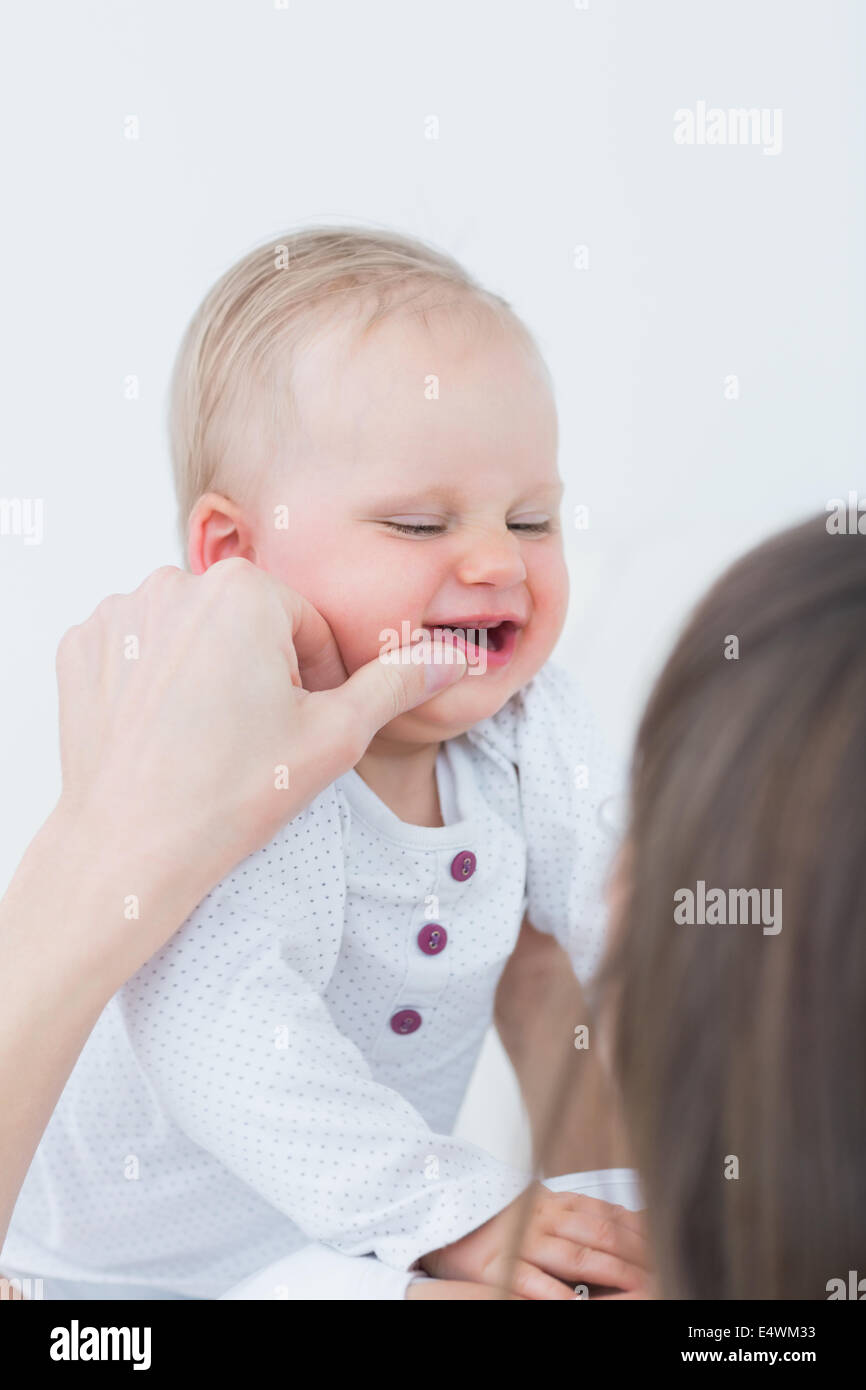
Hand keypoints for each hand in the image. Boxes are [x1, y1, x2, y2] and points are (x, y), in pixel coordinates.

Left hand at [54, 558, 467, 959]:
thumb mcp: (337, 735)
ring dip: (211, 671)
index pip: (306, 624)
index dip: (317, 681)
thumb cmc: (233, 794)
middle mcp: (173, 584)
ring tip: (212, 738)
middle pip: (247, 623)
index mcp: (243, 589)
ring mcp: (119, 615)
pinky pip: (140, 648)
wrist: (133, 849)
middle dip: (262, 671)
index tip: (302, 727)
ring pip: (194, 634)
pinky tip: (168, 731)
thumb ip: (397, 682)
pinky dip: (157, 681)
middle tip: (258, 738)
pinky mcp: (81, 647)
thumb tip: (453, 657)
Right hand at [419, 1185, 652, 1299]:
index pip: (606, 1213)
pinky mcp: (497, 1267)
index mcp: (553, 1201)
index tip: (662, 1245)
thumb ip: (575, 1210)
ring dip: (611, 1272)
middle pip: (599, 1234)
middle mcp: (542, 1217)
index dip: (637, 1230)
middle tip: (661, 1270)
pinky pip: (533, 1282)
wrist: (437, 1208)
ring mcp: (521, 1241)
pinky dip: (559, 1294)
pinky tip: (579, 1305)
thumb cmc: (493, 1213)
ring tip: (639, 1287)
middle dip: (633, 1254)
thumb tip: (623, 1218)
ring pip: (575, 1256)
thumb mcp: (537, 1202)